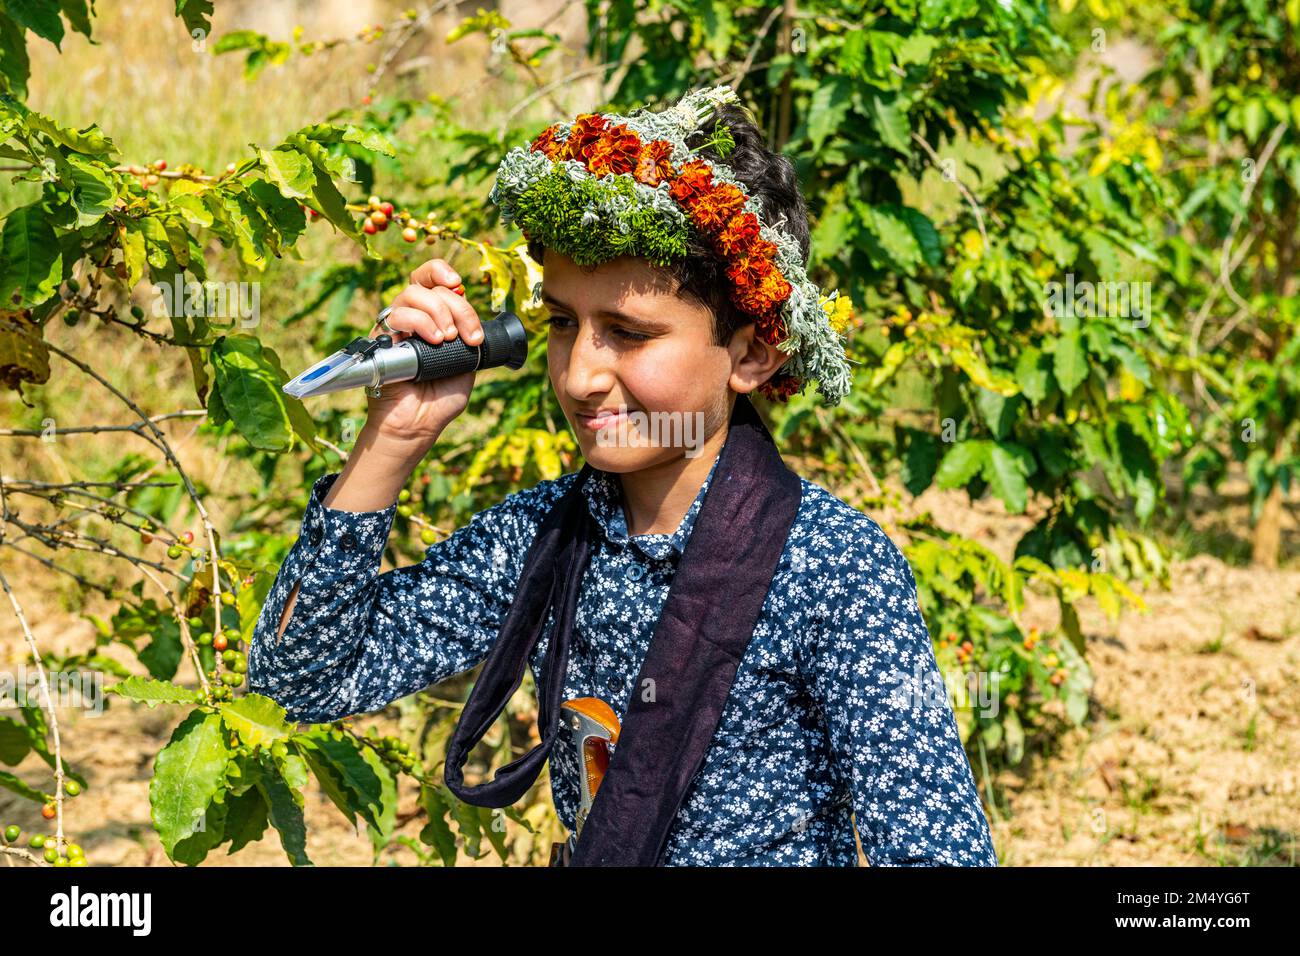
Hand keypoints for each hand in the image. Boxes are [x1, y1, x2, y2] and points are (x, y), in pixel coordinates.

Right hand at [363, 258, 482, 448]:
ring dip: (437, 311)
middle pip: (428, 286)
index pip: (432, 281)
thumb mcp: (467, 366)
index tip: (461, 284)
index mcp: (432, 319)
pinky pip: (397, 315)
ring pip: (412, 294)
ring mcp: (395, 327)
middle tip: (467, 335)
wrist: (418, 425)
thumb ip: (470, 341)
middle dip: (456, 305)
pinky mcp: (380, 339)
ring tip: (448, 339)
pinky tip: (434, 340)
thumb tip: (473, 319)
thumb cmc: (439, 399)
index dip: (443, 273)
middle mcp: (412, 318)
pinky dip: (420, 322)